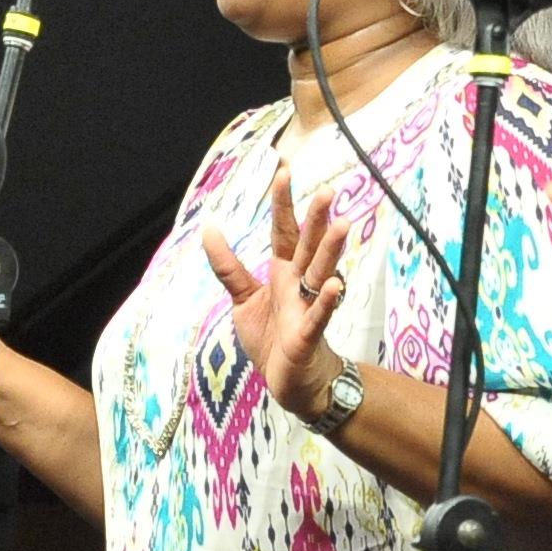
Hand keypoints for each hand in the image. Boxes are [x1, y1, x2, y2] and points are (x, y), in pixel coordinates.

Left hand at [198, 168, 351, 421]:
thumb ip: (228, 266)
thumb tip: (209, 228)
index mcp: (282, 272)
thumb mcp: (243, 298)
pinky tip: (336, 283)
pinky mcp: (308, 334)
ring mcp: (306, 306)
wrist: (289, 379)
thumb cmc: (271, 336)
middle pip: (307, 246)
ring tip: (342, 225)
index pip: (283, 231)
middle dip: (316, 219)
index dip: (282, 203)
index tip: (283, 171)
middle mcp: (298, 283)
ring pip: (320, 273)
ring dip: (330, 250)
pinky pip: (319, 314)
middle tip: (326, 190)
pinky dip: (326, 299)